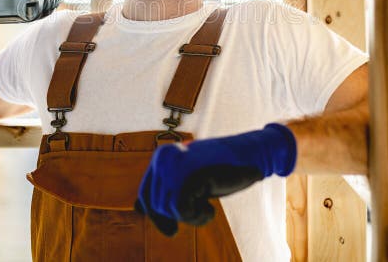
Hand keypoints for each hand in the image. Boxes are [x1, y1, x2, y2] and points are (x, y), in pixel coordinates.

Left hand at [134, 123, 296, 235]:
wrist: (250, 155)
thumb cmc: (220, 168)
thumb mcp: (188, 176)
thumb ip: (165, 188)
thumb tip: (137, 208)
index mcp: (161, 156)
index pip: (145, 194)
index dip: (156, 216)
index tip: (172, 231)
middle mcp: (164, 158)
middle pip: (156, 205)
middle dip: (178, 215)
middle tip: (202, 208)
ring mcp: (176, 166)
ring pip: (169, 209)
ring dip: (191, 217)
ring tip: (207, 206)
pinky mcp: (190, 176)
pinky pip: (182, 210)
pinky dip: (197, 217)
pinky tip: (211, 210)